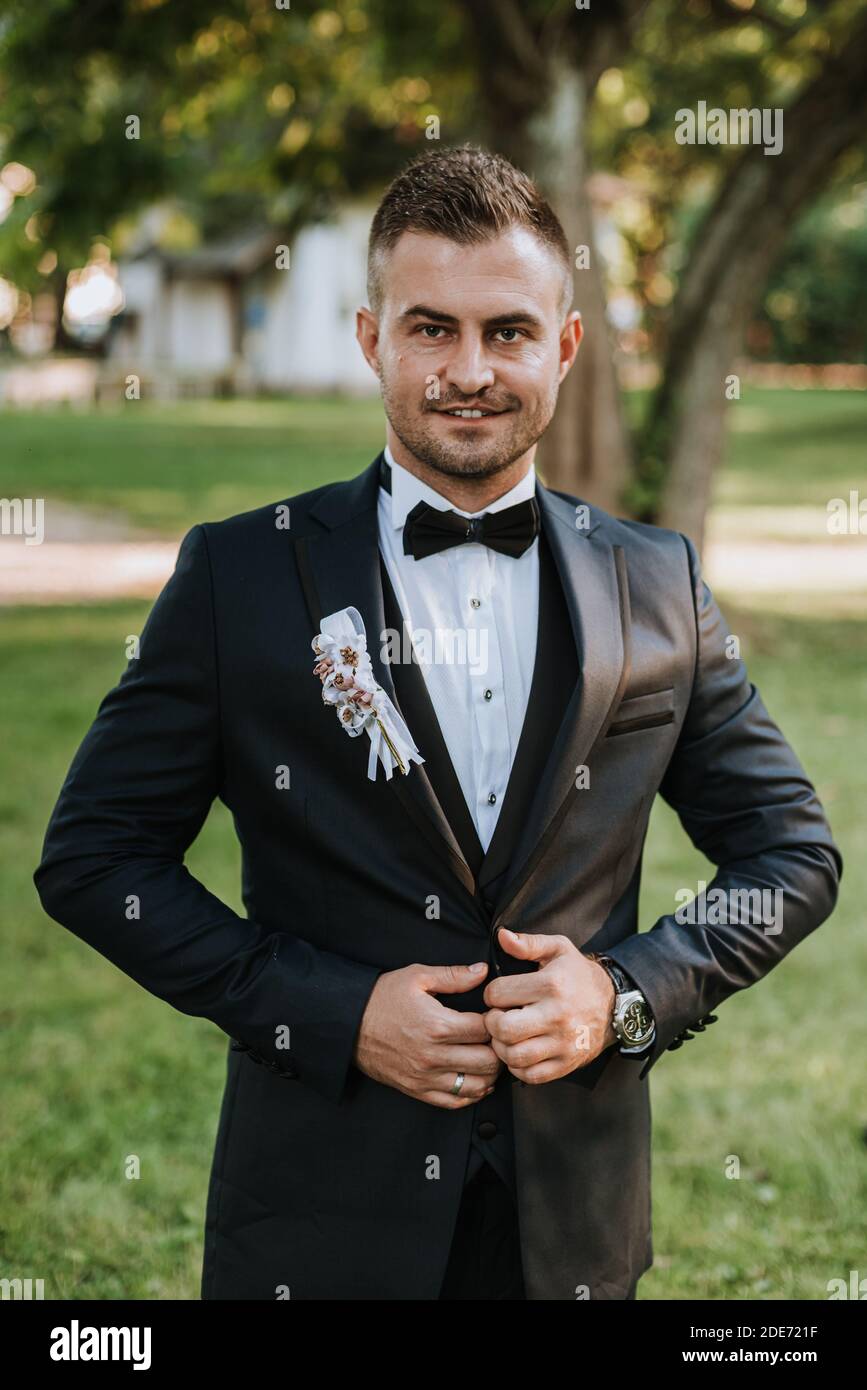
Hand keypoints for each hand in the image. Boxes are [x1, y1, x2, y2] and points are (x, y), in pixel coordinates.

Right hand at [353, 961, 503, 1106]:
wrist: (347, 1023)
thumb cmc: (381, 998)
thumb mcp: (416, 977)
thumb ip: (453, 976)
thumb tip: (483, 971)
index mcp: (437, 1025)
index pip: (486, 1030)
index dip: (496, 1022)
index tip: (496, 1016)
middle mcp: (434, 1056)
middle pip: (487, 1061)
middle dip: (498, 1049)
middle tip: (498, 1038)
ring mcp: (425, 1077)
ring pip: (476, 1086)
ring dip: (489, 1073)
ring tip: (489, 1057)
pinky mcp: (417, 1090)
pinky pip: (454, 1102)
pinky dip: (471, 1094)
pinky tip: (476, 1080)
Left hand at [482, 929, 616, 1083]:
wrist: (614, 1005)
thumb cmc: (578, 974)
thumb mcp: (558, 949)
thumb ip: (528, 943)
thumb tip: (501, 936)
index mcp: (551, 985)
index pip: (498, 993)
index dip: (491, 993)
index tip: (500, 994)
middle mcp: (557, 1016)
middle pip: (503, 1029)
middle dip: (491, 1023)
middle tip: (497, 1017)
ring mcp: (563, 1043)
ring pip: (514, 1056)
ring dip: (501, 1047)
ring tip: (506, 1035)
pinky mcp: (567, 1063)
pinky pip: (531, 1075)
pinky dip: (518, 1067)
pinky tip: (520, 1050)